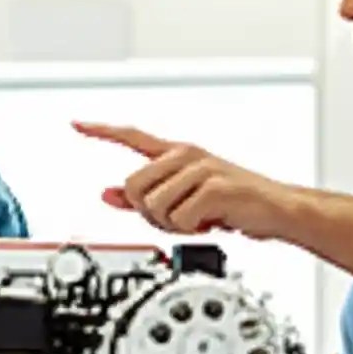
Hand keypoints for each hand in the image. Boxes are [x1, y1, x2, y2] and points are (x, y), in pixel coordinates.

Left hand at [72, 122, 300, 239]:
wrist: (276, 210)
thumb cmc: (231, 203)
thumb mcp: (181, 199)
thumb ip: (142, 197)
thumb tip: (107, 194)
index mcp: (176, 153)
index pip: (132, 136)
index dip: (102, 131)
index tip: (76, 123)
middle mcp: (186, 155)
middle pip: (132, 186)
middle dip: (149, 213)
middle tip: (178, 217)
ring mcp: (201, 168)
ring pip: (153, 206)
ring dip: (171, 224)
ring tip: (197, 218)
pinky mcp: (215, 186)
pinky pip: (179, 219)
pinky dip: (191, 230)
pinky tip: (211, 222)